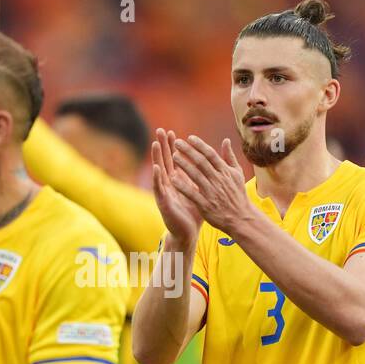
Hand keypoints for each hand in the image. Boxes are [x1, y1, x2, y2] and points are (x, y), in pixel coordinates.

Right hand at [149, 128, 201, 245]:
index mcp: (178, 180)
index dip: (173, 147)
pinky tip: (156, 168)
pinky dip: (157, 178)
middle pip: (165, 161)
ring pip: (160, 171)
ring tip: (156, 144)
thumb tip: (208, 164)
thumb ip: (202, 177)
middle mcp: (169, 184)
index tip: (173, 132)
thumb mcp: (200, 191)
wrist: (188, 232)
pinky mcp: (164, 202)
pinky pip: (159, 188)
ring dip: (157, 157)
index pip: (174, 159)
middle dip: (163, 146)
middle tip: (160, 130)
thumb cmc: (194, 212)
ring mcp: (165, 192)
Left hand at [170, 135, 251, 234]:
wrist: (241, 218)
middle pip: (201, 162)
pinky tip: (172, 179)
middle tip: (177, 143)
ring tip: (173, 156)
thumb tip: (226, 140)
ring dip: (184, 165)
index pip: (211, 154)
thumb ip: (230, 157)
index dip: (199, 145)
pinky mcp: (206, 205)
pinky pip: (192, 194)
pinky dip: (182, 186)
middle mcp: (218, 180)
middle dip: (188, 151)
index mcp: (225, 171)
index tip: (189, 138)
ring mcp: (212, 192)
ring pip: (195, 175)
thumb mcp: (237, 174)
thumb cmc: (237, 194)